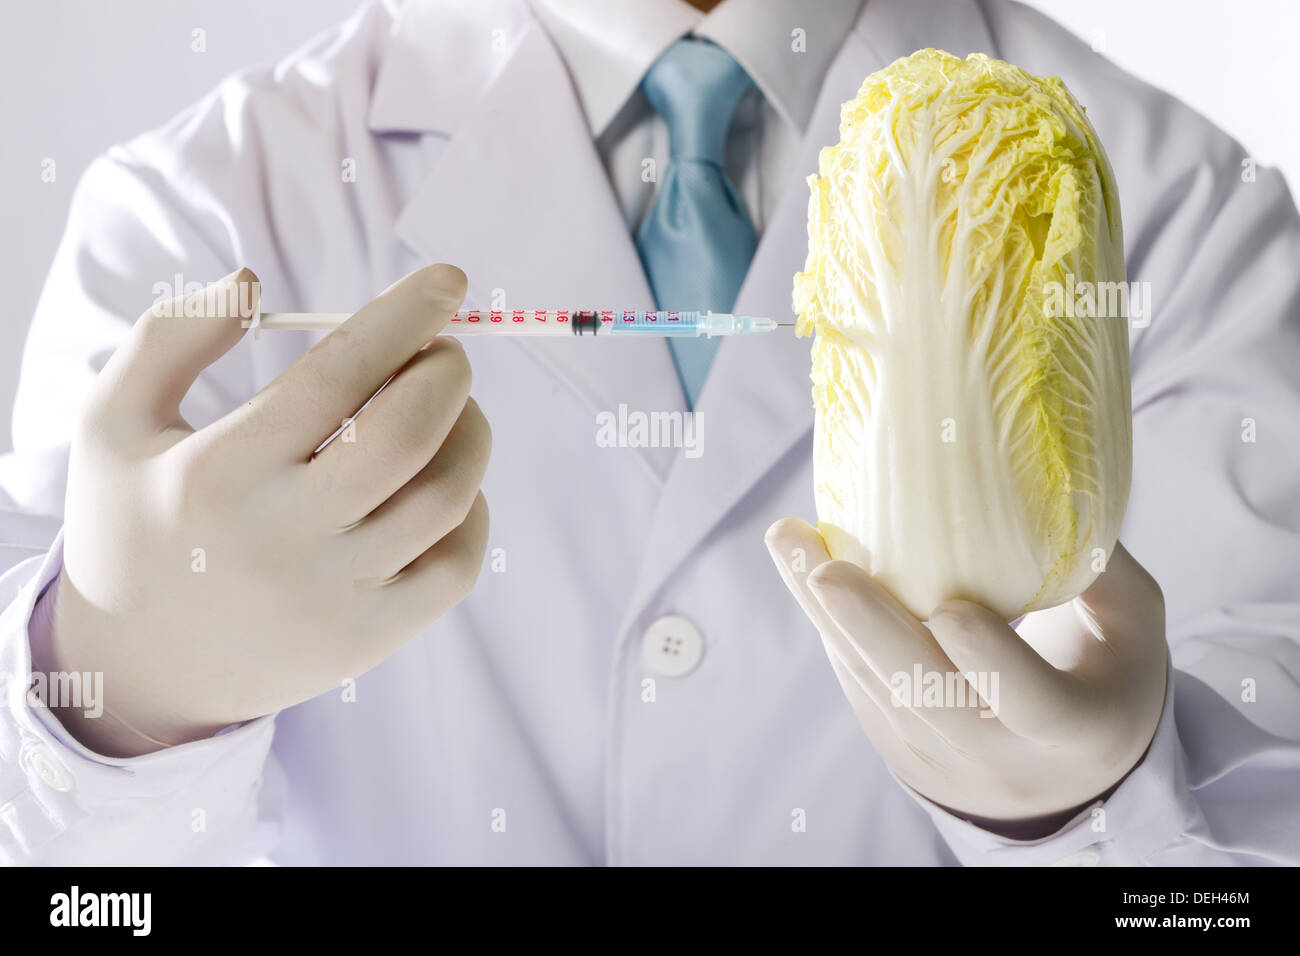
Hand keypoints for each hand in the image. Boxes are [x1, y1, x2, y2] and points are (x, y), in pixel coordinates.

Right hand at [36, 265, 489, 755]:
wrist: (137, 669)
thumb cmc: (134, 524)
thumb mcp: (111, 423)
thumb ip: (171, 335)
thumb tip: (256, 280)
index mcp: (218, 471)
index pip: (338, 373)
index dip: (405, 316)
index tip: (447, 281)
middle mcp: (280, 538)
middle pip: (405, 434)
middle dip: (448, 373)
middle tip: (448, 352)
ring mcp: (330, 597)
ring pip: (445, 498)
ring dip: (471, 434)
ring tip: (454, 409)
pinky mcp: (367, 641)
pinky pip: (455, 566)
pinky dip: (472, 511)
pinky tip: (448, 483)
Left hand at [765, 518, 1166, 831]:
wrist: (1064, 784)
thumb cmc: (1104, 680)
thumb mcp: (1132, 631)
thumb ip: (1102, 569)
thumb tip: (1054, 484)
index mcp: (1074, 731)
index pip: (1032, 702)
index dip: (991, 661)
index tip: (952, 609)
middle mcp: (998, 755)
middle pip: (926, 699)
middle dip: (872, 632)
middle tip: (828, 571)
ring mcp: (938, 757)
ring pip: (875, 685)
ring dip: (827, 614)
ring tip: (789, 540)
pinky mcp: (894, 745)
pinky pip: (858, 681)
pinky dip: (830, 623)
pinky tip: (801, 564)